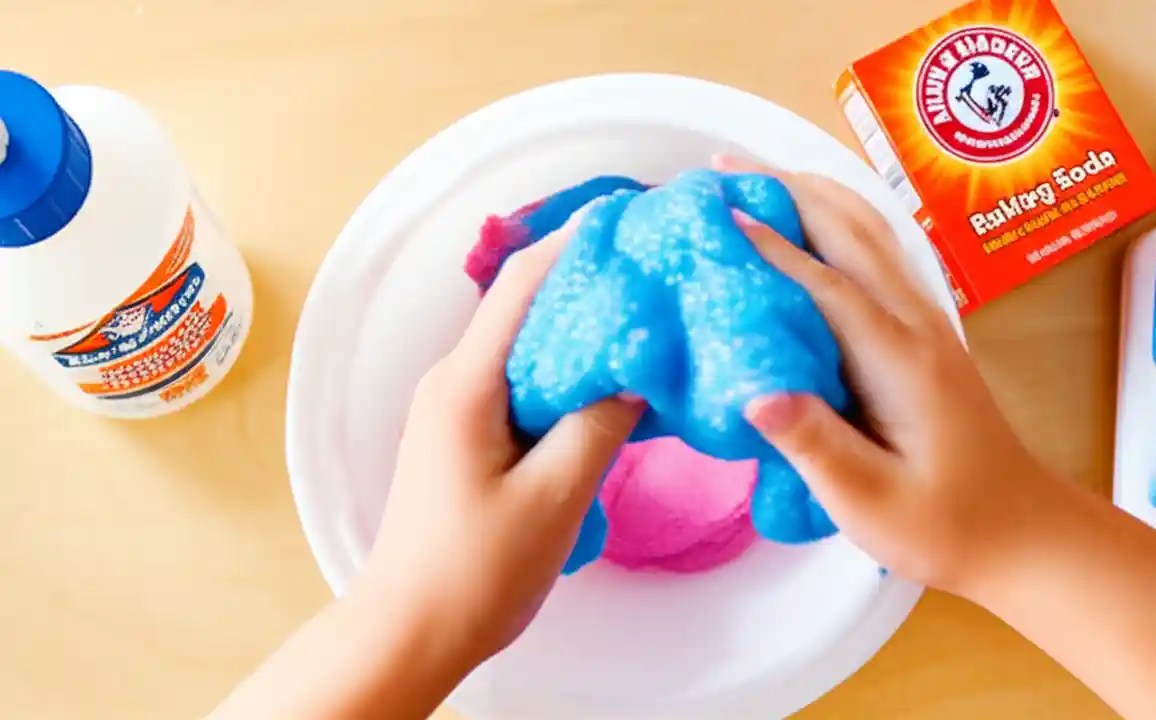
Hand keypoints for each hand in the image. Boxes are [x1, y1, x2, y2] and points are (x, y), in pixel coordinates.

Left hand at [358, 220, 644, 665]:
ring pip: (524, 346)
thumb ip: (598, 424)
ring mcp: (455, 407)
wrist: (410, 631)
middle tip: (652, 267)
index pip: (522, 284)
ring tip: (643, 317)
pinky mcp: (464, 434)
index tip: (629, 216)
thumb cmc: (477, 570)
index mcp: (467, 384)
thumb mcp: (554, 497)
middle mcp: (453, 381)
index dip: (575, 241)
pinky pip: (519, 382)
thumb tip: (636, 370)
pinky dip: (564, 370)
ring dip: (579, 328)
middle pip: (524, 307)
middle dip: (585, 280)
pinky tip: (608, 381)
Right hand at [715, 155, 1063, 598]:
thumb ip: (815, 446)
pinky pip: (876, 254)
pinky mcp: (923, 333)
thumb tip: (754, 393)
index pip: (825, 282)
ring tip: (756, 175)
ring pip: (869, 231)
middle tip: (722, 167)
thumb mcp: (871, 502)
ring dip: (815, 194)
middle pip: (850, 230)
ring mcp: (924, 322)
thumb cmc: (945, 525)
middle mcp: (915, 323)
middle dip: (787, 189)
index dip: (770, 245)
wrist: (1022, 534)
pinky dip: (836, 221)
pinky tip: (812, 223)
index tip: (717, 212)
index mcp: (898, 358)